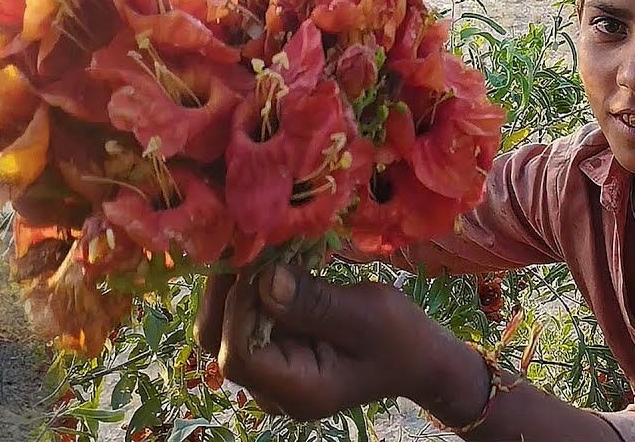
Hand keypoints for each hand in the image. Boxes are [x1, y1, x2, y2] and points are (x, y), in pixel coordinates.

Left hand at [195, 265, 458, 420]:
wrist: (416, 358)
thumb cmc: (400, 339)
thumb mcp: (367, 315)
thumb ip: (314, 301)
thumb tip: (266, 278)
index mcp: (297, 389)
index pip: (238, 355)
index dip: (238, 308)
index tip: (260, 264)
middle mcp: (272, 388)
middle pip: (218, 342)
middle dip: (226, 290)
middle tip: (247, 245)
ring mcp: (267, 370)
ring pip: (221, 327)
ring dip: (232, 283)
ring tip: (253, 245)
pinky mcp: (271, 347)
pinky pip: (241, 318)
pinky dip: (245, 287)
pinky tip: (263, 257)